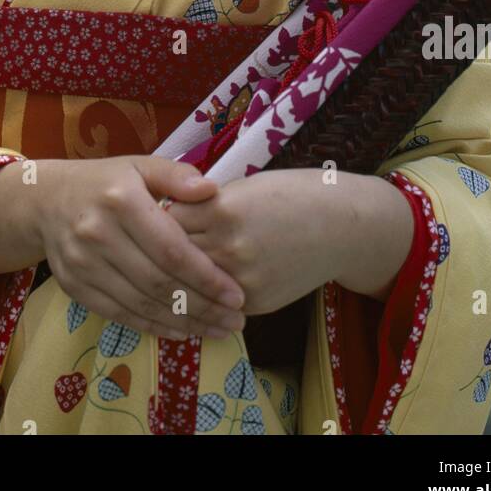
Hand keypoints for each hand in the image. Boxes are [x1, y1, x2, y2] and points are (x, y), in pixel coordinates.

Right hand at [35, 155, 248, 341]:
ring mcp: (83, 264)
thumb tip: (212, 190)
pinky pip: (119, 314)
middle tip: (235, 319)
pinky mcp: (74, 287)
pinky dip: (152, 326)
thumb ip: (176, 175)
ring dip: (183, 323)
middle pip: (158, 282)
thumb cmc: (106, 182)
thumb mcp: (140, 166)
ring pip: (140, 304)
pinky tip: (181, 331)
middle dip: (202, 306)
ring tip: (217, 329)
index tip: (236, 293)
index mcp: (121, 200)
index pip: (171, 249)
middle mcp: (98, 234)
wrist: (46, 200)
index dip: (206, 276)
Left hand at [164, 169, 345, 315]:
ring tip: (167, 270)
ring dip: (176, 279)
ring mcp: (240, 281)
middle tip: (149, 247)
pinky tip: (197, 287)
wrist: (341, 228)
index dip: (155, 219)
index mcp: (222, 209)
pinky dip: (203, 295)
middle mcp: (228, 247)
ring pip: (189, 286)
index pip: (166, 219)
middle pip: (171, 256)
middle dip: (158, 251)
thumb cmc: (292, 194)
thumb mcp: (245, 186)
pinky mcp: (253, 304)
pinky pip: (214, 302)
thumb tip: (169, 213)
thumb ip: (207, 202)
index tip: (149, 218)